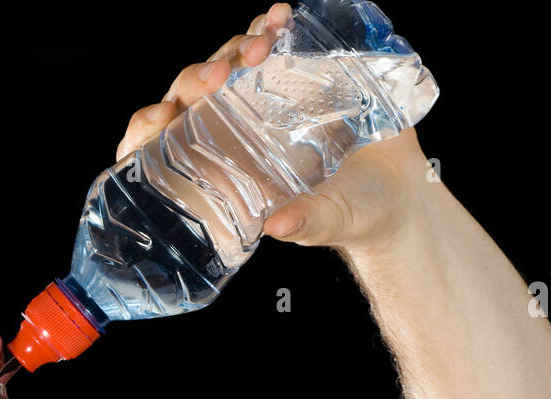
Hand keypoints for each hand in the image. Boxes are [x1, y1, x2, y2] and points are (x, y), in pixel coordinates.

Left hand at [114, 2, 427, 249]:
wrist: (401, 190)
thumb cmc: (354, 215)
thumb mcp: (329, 223)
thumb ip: (306, 223)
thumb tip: (278, 226)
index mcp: (224, 167)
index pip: (165, 143)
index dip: (150, 127)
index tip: (159, 120)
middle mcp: (235, 127)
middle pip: (195, 91)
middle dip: (200, 77)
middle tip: (221, 77)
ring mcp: (266, 96)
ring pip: (232, 59)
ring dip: (239, 44)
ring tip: (260, 44)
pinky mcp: (300, 73)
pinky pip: (277, 41)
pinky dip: (276, 24)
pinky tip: (282, 17)